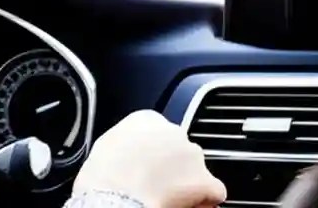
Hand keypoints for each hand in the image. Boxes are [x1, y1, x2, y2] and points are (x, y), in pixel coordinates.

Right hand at [72, 110, 226, 207]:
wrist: (115, 196)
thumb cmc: (104, 176)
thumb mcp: (106, 146)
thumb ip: (125, 143)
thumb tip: (126, 154)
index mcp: (146, 119)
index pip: (159, 134)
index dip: (155, 154)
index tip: (148, 167)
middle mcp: (173, 131)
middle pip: (180, 150)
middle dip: (173, 167)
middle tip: (157, 186)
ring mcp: (192, 154)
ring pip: (197, 170)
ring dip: (187, 182)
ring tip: (169, 199)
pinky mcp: (205, 179)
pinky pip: (214, 191)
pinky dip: (205, 199)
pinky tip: (190, 206)